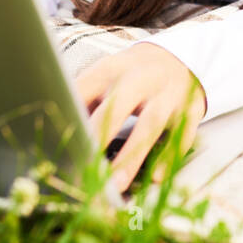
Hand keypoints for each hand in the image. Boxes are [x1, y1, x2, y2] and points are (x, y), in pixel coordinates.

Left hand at [73, 42, 206, 195]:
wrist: (178, 59)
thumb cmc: (129, 77)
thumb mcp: (105, 77)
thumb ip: (82, 101)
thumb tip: (52, 134)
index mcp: (111, 69)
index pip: (84, 89)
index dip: (70, 116)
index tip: (58, 142)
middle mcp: (140, 78)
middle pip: (118, 104)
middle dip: (101, 134)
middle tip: (85, 165)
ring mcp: (167, 94)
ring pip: (150, 124)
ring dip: (133, 155)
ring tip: (116, 184)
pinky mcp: (189, 110)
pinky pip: (181, 135)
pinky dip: (169, 157)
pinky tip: (156, 177)